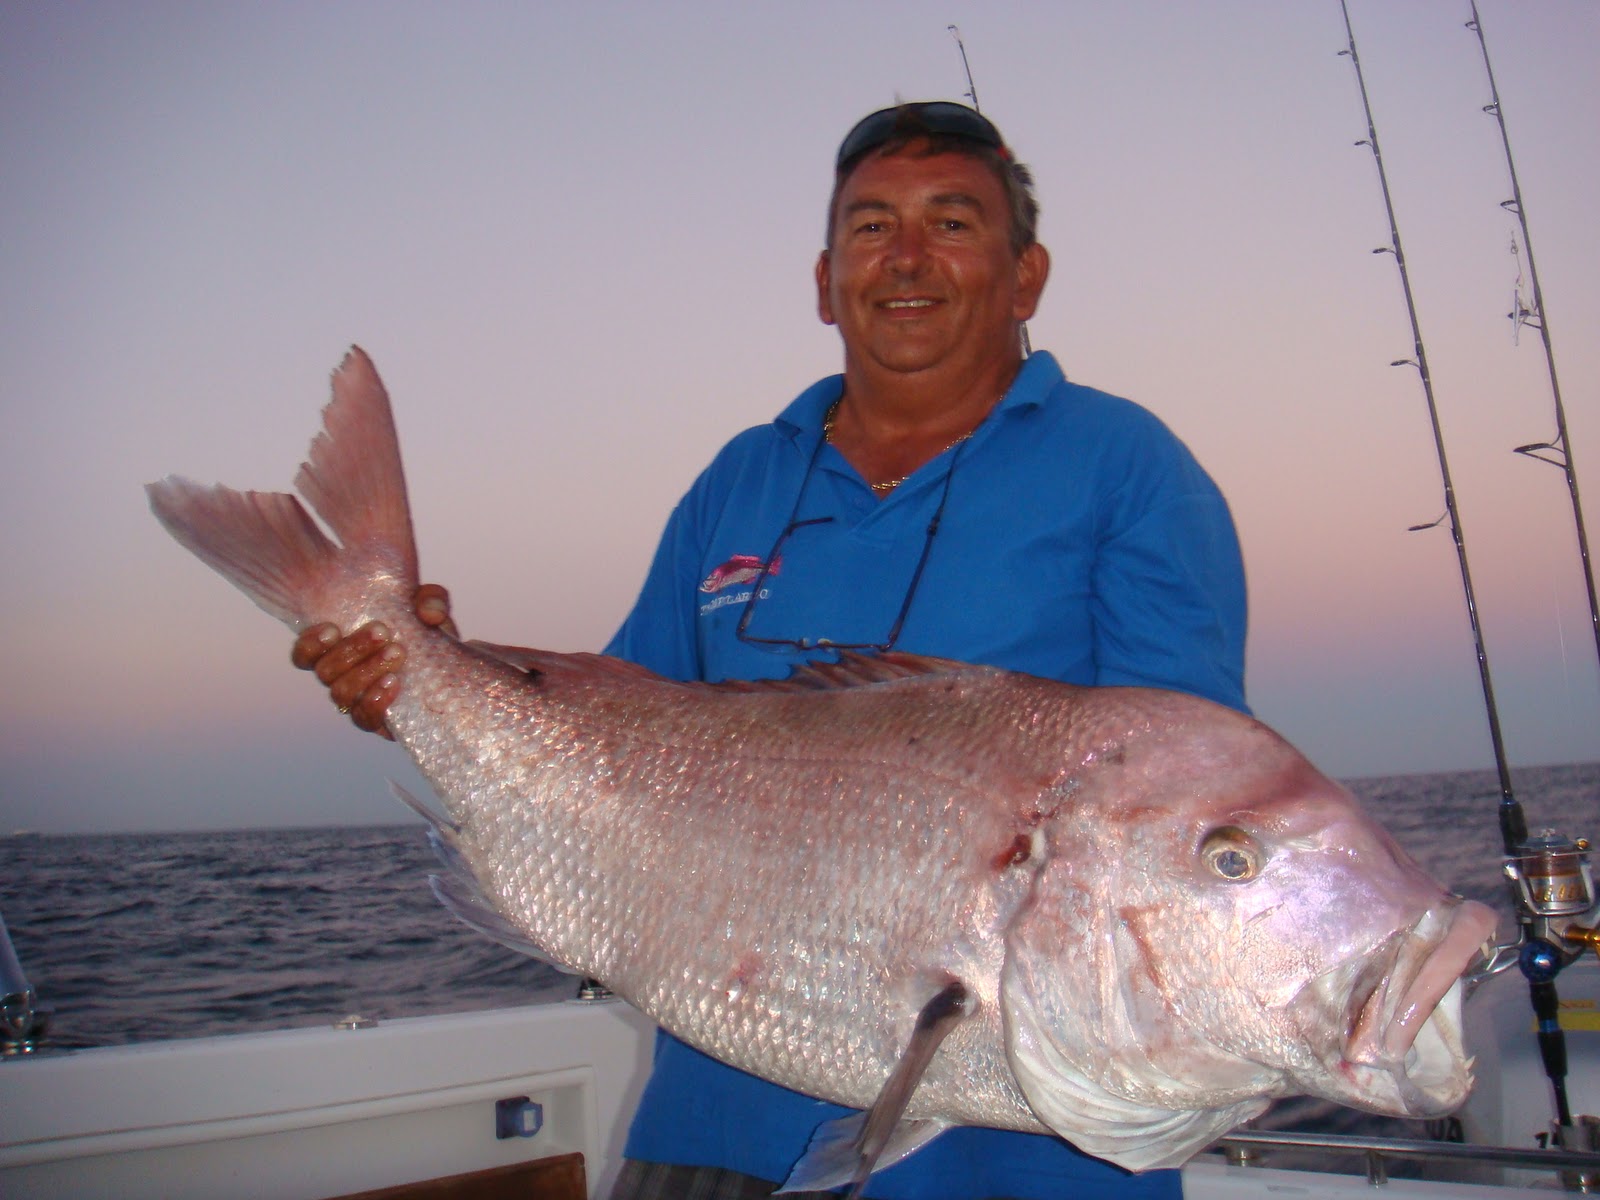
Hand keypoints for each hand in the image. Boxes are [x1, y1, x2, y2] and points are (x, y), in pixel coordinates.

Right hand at [291, 583, 455, 738]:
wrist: (454, 671)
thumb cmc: (430, 636)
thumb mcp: (432, 609)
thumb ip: (432, 601)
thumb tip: (428, 613)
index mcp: (341, 649)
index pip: (305, 654)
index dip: (309, 644)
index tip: (332, 628)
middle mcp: (344, 677)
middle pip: (325, 671)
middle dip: (351, 650)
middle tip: (382, 632)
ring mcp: (360, 702)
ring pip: (341, 694)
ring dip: (365, 671)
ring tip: (396, 653)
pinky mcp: (380, 723)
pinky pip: (365, 718)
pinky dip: (376, 701)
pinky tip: (394, 683)